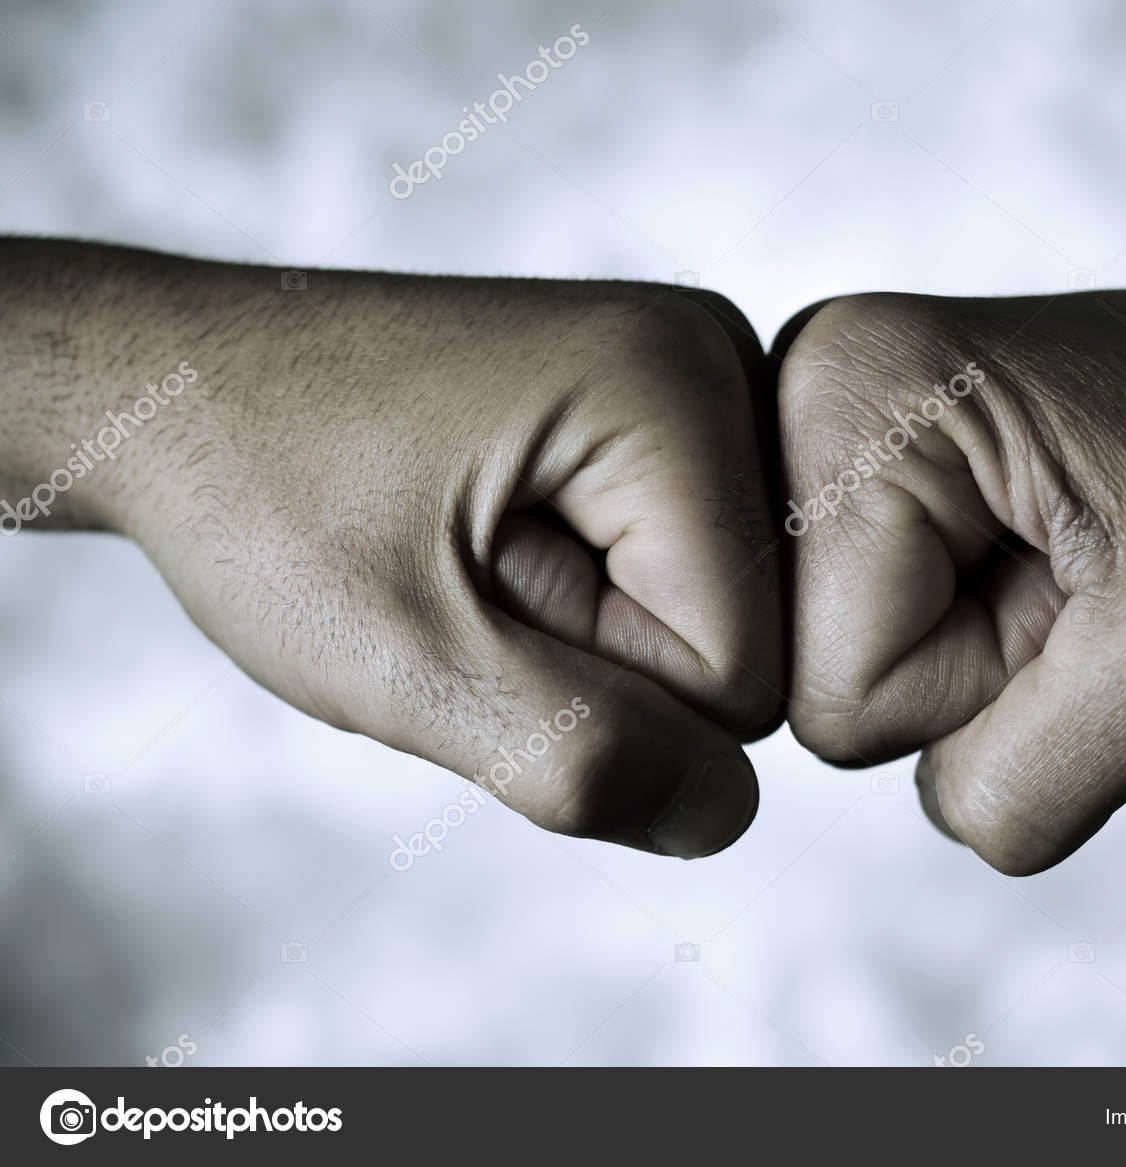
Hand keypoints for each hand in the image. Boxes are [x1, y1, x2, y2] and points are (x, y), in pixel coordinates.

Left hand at [3, 242, 783, 857]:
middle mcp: (715, 360)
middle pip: (748, 645)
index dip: (595, 695)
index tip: (471, 594)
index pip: (742, 676)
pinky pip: (683, 586)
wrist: (181, 389)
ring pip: (716, 625)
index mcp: (677, 388)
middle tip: (465, 571)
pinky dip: (592, 600)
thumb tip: (728, 812)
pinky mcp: (668, 414)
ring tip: (473, 551)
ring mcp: (696, 382)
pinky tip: (506, 537)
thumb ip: (577, 753)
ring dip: (588, 636)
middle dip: (600, 663)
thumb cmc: (261, 493)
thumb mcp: (400, 656)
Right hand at [775, 244, 1125, 873]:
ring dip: (988, 662)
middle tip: (1091, 575)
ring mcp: (834, 435)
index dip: (986, 685)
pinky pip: (885, 652)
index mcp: (848, 392)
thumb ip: (1024, 781)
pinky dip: (985, 642)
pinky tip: (1050, 559)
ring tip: (1082, 564)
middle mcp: (807, 396)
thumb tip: (942, 811)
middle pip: (821, 688)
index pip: (833, 693)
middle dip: (977, 674)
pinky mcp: (875, 478)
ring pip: (853, 681)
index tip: (1090, 578)